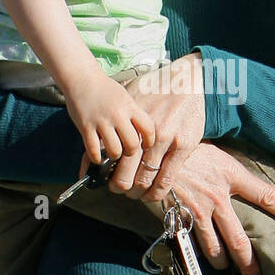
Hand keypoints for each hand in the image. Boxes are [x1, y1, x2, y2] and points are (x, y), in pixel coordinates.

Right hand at [64, 70, 155, 165]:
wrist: (82, 78)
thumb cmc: (105, 89)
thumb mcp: (125, 97)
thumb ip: (134, 114)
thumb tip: (145, 133)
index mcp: (130, 106)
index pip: (149, 129)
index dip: (149, 142)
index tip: (145, 145)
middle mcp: (117, 114)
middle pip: (132, 144)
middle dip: (130, 151)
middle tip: (126, 150)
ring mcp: (101, 121)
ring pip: (115, 150)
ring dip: (114, 155)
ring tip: (112, 152)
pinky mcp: (85, 127)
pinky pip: (94, 150)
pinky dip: (97, 158)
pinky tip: (98, 156)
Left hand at [107, 53, 205, 198]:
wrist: (185, 79)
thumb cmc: (153, 91)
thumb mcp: (127, 104)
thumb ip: (111, 128)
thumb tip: (88, 159)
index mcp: (127, 124)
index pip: (110, 157)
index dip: (106, 174)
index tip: (105, 181)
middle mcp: (144, 134)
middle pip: (125, 172)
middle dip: (119, 186)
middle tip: (119, 190)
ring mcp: (166, 140)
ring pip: (146, 178)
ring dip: (138, 192)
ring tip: (135, 194)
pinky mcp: (184, 146)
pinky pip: (168, 177)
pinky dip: (158, 191)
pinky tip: (152, 195)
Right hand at [139, 142, 274, 274]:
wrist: (149, 150)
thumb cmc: (182, 147)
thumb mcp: (212, 153)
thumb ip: (226, 172)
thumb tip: (238, 183)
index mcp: (230, 175)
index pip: (266, 195)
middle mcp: (218, 196)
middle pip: (240, 238)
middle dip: (249, 263)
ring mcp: (197, 210)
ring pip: (215, 247)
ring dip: (221, 261)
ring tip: (225, 268)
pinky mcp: (178, 218)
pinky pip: (190, 243)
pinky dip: (195, 254)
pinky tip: (198, 261)